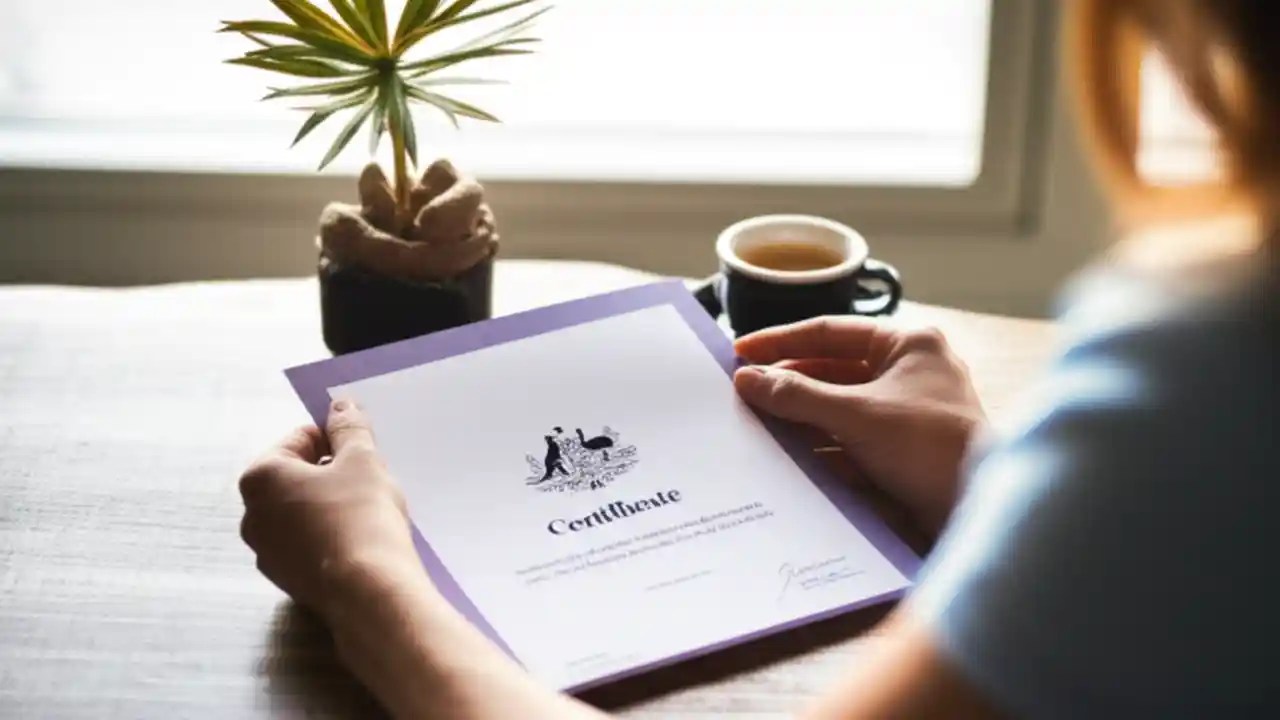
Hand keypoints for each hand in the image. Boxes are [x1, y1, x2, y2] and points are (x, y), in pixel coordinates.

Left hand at [239, 400, 425, 620]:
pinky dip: (330, 537)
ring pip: (302, 514)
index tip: (362, 451)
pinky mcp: (287, 582)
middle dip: (330, 474)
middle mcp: (252, 516)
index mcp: (260, 478)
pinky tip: (359, 542)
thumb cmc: (360, 516)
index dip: (335, 440)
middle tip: (368, 481)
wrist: (369, 591)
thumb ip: (349, 428)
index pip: (299, 439)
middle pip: (296, 478)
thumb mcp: (363, 460)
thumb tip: (340, 406)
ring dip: (330, 506)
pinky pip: (309, 546)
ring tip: (368, 514)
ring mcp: (266, 554)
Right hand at [733, 317, 986, 536]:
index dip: (781, 341)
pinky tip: (784, 455)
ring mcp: (905, 413)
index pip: (831, 332)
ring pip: (837, 406)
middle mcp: (908, 372)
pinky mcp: (900, 450)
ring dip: (799, 417)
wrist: (976, 511)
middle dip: (788, 383)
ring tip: (754, 424)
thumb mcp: (856, 415)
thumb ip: (798, 395)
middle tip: (743, 394)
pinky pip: (848, 438)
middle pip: (831, 370)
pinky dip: (818, 445)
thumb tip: (747, 379)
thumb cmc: (931, 448)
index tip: (740, 352)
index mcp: (907, 344)